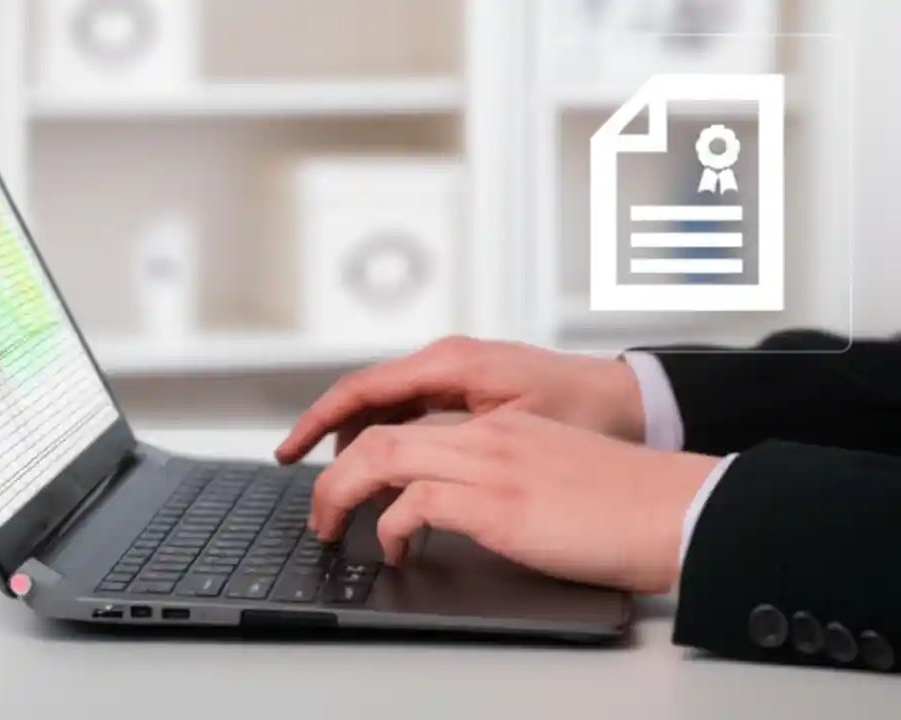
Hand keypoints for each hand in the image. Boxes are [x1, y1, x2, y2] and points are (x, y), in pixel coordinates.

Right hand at [274, 336, 644, 463]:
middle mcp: (445, 362)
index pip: (359, 391)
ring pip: (385, 411)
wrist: (636, 402)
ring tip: (343, 493)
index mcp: (448, 364)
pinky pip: (411, 416)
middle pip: (363, 401)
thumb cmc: (585, 410)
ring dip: (357, 447)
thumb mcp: (510, 431)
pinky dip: (388, 444)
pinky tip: (386, 479)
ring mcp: (456, 376)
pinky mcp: (468, 394)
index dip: (316, 425)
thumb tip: (390, 468)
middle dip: (328, 442)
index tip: (288, 454)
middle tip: (312, 490)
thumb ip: (445, 445)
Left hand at [307, 410, 716, 593]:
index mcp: (501, 425)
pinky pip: (414, 504)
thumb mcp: (552, 473)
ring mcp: (491, 464)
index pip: (409, 420)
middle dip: (333, 469)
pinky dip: (391, 528)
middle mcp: (488, 434)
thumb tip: (461, 512)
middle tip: (319, 508)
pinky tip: (397, 549)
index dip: (364, 446)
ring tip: (330, 526)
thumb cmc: (627, 502)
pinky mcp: (498, 503)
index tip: (343, 475)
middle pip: (379, 432)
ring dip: (341, 493)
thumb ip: (504, 477)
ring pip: (381, 458)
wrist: (680, 508)